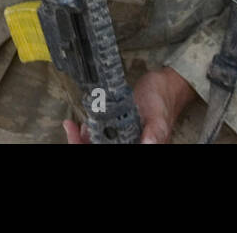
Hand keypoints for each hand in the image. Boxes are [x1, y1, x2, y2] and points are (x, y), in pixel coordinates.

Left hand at [62, 67, 199, 143]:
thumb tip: (148, 144)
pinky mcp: (118, 128)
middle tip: (71, 129)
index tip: (80, 140)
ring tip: (72, 127)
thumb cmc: (164, 100)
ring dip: (84, 139)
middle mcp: (131, 143)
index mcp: (142, 145)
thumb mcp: (159, 116)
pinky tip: (83, 125)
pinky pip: (101, 135)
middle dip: (83, 143)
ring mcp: (124, 137)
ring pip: (99, 144)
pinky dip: (90, 132)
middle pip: (102, 148)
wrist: (165, 85)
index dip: (91, 148)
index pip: (114, 151)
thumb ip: (154, 132)